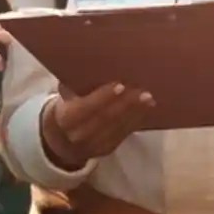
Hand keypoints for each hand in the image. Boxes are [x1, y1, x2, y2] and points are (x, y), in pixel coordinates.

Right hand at [40, 82, 155, 168]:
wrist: (63, 139)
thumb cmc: (68, 106)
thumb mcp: (66, 95)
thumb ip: (75, 83)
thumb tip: (94, 64)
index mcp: (67, 118)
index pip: (87, 107)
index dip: (104, 96)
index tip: (120, 85)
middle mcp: (79, 134)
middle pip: (106, 118)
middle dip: (126, 104)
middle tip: (143, 90)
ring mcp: (94, 145)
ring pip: (118, 127)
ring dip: (136, 112)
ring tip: (149, 97)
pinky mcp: (108, 149)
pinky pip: (124, 134)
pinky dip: (137, 120)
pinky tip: (147, 108)